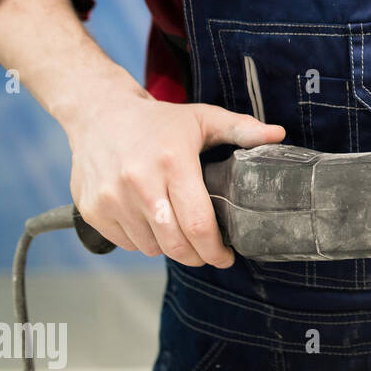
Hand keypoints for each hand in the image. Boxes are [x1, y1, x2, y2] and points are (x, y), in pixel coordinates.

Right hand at [66, 94, 283, 266]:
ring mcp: (111, 197)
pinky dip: (144, 242)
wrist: (99, 113)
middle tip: (209, 254)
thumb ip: (241, 129)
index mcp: (172, 162)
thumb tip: (278, 135)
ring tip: (180, 232)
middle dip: (198, 257)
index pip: (198, 224)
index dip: (216, 250)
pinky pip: (127, 243)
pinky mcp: (92, 209)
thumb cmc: (160, 121)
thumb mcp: (203, 118)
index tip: (227, 257)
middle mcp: (138, 182)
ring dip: (170, 248)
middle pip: (175, 244)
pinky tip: (153, 223)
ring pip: (151, 247)